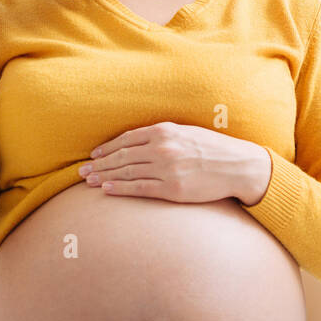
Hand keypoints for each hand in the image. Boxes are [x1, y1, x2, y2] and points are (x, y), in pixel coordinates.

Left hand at [79, 122, 271, 204]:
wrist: (239, 166)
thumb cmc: (214, 149)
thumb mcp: (187, 132)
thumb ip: (164, 135)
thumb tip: (140, 141)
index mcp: (165, 131)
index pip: (127, 139)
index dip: (107, 147)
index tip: (94, 155)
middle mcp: (163, 148)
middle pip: (122, 156)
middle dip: (99, 164)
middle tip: (81, 171)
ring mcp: (167, 169)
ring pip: (126, 172)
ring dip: (104, 176)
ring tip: (88, 181)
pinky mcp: (172, 189)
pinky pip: (139, 188)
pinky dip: (120, 189)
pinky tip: (106, 190)